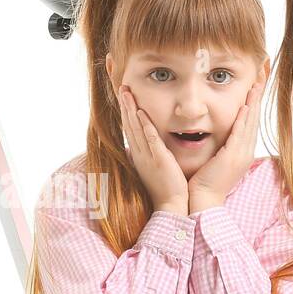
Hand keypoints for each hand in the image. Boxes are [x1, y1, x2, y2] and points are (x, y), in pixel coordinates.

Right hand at [118, 85, 188, 211]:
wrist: (171, 206)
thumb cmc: (166, 188)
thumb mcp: (156, 167)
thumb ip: (153, 153)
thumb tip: (152, 143)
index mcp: (139, 155)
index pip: (130, 128)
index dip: (125, 111)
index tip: (123, 96)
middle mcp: (140, 154)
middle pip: (129, 125)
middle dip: (124, 105)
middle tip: (121, 86)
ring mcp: (148, 157)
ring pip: (135, 129)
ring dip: (130, 110)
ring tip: (126, 92)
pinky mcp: (159, 160)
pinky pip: (150, 140)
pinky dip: (145, 126)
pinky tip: (141, 112)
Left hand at [188, 81, 261, 206]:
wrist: (204, 201)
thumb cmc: (205, 183)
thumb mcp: (217, 162)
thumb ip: (221, 149)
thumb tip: (220, 139)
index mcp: (242, 154)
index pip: (250, 126)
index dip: (253, 108)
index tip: (254, 92)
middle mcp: (245, 153)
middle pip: (254, 121)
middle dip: (257, 101)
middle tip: (260, 82)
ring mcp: (240, 155)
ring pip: (249, 125)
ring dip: (253, 104)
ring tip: (255, 87)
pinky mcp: (232, 157)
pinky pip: (239, 134)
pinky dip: (243, 119)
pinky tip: (245, 106)